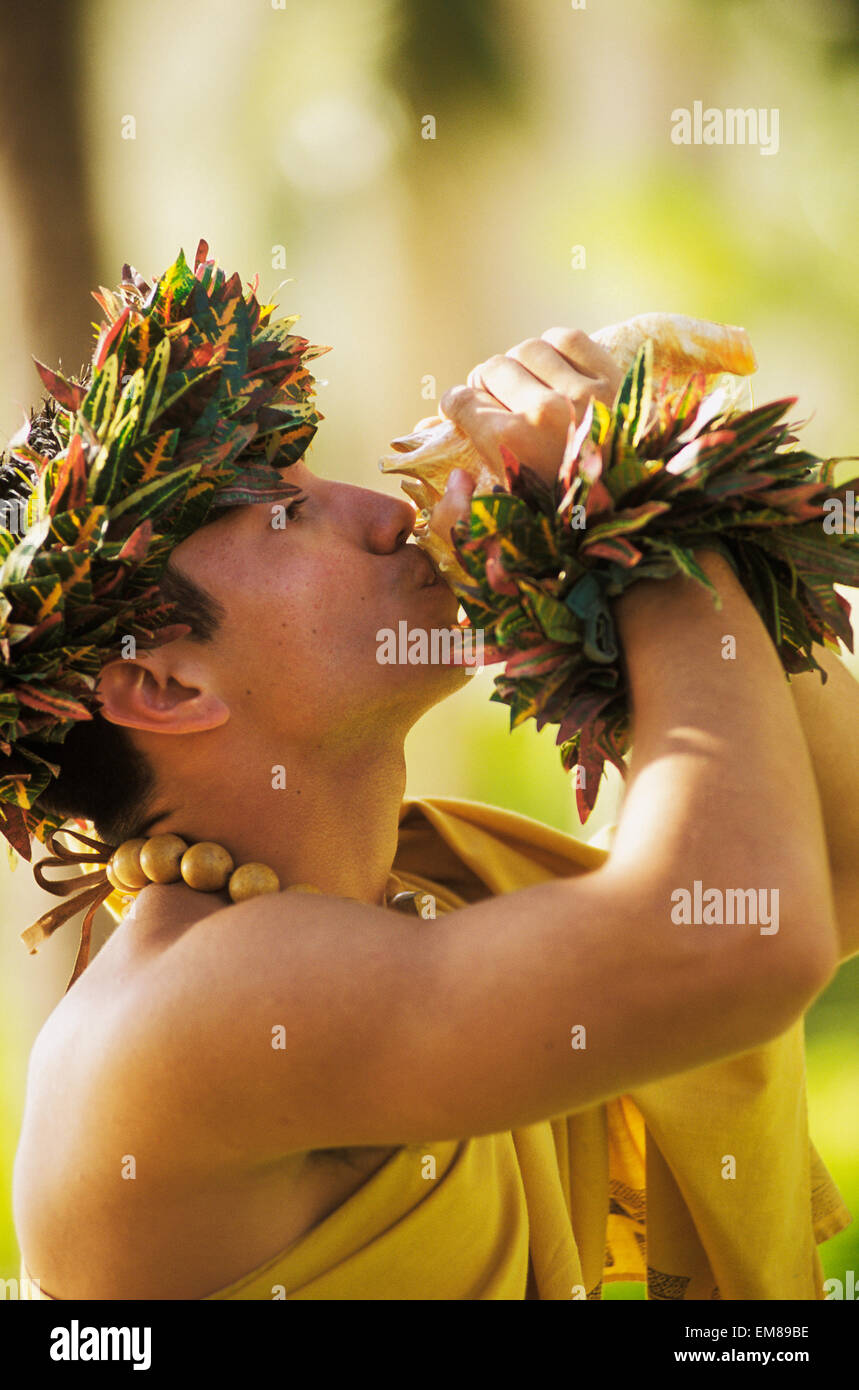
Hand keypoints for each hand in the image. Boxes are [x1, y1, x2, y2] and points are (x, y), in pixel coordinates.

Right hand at [430, 327, 622, 543]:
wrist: (633, 518)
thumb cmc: (560, 524)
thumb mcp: (499, 519)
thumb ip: (454, 498)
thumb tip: (424, 441)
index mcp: (511, 445)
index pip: (461, 402)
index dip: (454, 405)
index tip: (458, 409)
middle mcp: (544, 411)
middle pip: (491, 369)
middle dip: (485, 384)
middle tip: (492, 400)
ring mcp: (583, 391)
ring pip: (527, 349)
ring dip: (520, 365)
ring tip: (525, 386)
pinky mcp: (613, 376)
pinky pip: (567, 338)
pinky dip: (555, 349)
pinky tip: (555, 371)